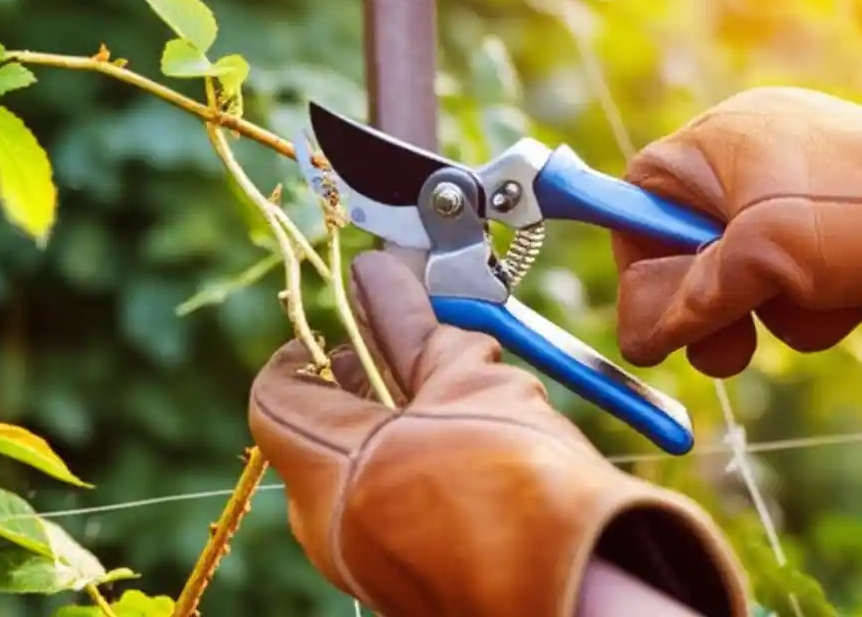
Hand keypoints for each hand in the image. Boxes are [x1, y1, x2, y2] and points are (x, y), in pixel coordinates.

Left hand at [248, 250, 747, 616]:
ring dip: (393, 424)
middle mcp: (328, 528)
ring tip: (456, 393)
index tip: (348, 324)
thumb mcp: (468, 385)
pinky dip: (412, 470)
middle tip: (413, 348)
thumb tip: (378, 276)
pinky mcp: (404, 581)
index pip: (275, 394)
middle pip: (316, 432)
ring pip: (353, 473)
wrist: (585, 590)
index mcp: (326, 473)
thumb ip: (413, 329)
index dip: (306, 349)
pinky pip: (384, 511)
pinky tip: (471, 447)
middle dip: (362, 383)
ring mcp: (364, 564)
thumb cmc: (523, 485)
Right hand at [613, 87, 861, 376]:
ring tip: (833, 304)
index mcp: (719, 141)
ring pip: (759, 279)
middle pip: (698, 251)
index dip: (641, 258)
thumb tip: (638, 341)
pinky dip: (832, 303)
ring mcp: (807, 194)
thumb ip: (686, 306)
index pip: (641, 198)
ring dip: (787, 312)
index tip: (656, 311)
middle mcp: (756, 161)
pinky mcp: (853, 227)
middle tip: (731, 354)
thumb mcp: (754, 262)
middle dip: (720, 309)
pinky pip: (812, 282)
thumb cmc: (858, 215)